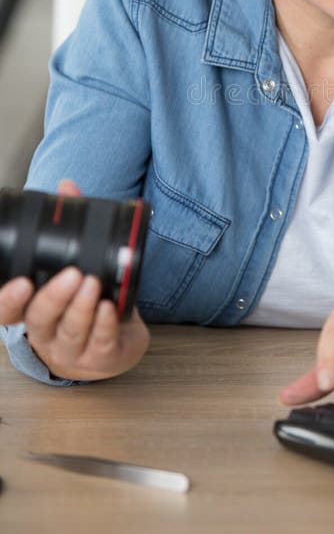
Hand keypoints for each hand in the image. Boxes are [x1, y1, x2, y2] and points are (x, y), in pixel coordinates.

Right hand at [0, 179, 149, 380]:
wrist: (114, 345)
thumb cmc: (87, 304)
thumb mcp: (75, 266)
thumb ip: (71, 228)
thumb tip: (67, 187)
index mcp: (33, 309)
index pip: (7, 310)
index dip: (7, 299)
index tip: (20, 282)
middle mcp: (47, 332)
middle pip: (39, 318)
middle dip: (53, 296)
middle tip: (71, 275)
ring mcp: (72, 348)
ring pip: (71, 329)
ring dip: (81, 306)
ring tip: (93, 283)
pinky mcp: (101, 356)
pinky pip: (100, 341)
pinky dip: (104, 323)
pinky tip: (109, 308)